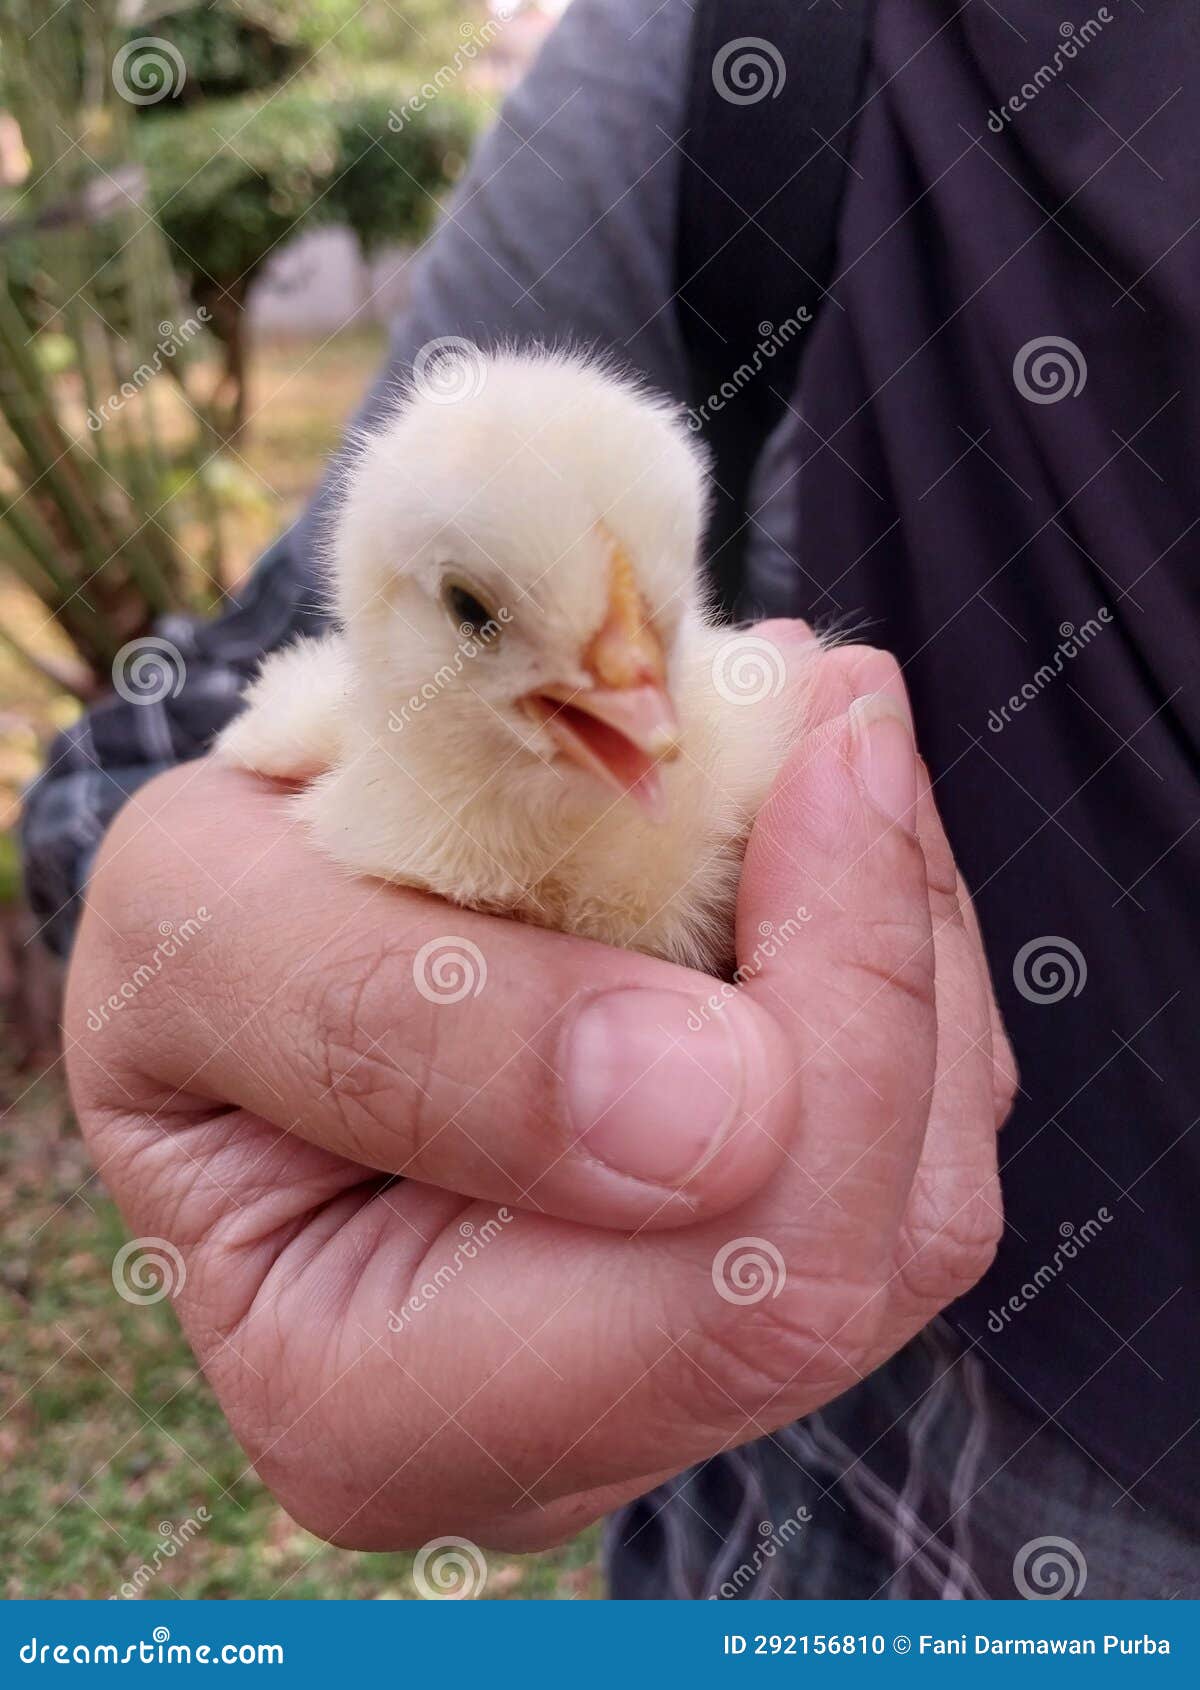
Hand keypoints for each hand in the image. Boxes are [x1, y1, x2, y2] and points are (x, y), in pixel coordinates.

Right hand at [64, 639, 1010, 1550]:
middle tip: (836, 704)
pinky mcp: (748, 1266)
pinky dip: (886, 961)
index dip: (831, 1012)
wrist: (247, 943)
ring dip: (897, 938)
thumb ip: (391, 1018)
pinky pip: (911, 1128)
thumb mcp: (201, 924)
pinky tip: (804, 836)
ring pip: (919, 1179)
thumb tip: (715, 1106)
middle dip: (881, 950)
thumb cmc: (197, 934)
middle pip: (870, 1244)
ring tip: (809, 744)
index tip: (820, 751)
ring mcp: (669, 1370)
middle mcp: (560, 1448)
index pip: (736, 1290)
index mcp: (375, 1414)